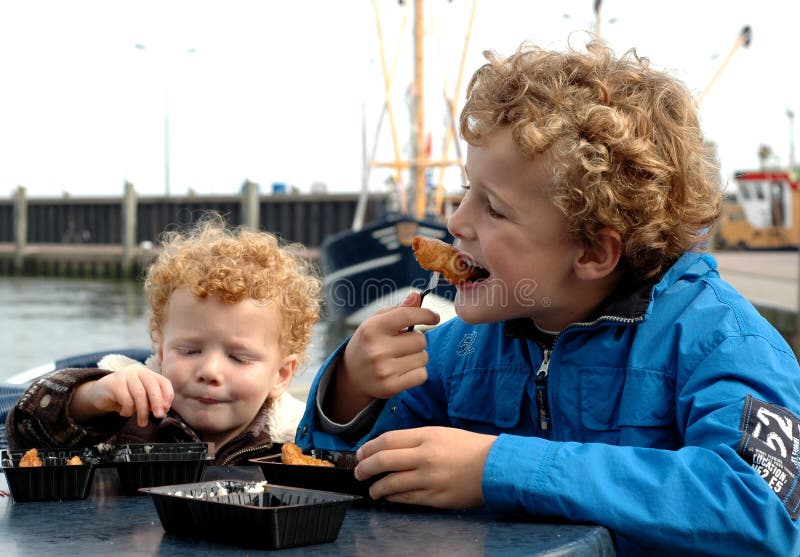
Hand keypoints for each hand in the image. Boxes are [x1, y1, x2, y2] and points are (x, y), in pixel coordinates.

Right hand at [70, 362, 173, 426]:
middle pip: (152, 386)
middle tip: (159, 416)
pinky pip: (126, 400)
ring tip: (142, 422)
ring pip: (139, 394)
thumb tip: (164, 408)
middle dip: (157, 402)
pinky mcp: (114, 382)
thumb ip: (151, 401)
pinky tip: (124, 413)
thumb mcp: (140, 398)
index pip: (163, 382)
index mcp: (147, 373)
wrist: (99, 394)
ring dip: (142, 411)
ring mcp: (125, 374)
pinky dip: (128, 411)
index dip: (167, 395)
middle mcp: (137, 370)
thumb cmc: (124, 397)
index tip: (166, 409)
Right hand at [330, 292, 439, 420]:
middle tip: (403, 344)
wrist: (352, 374)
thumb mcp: (377, 322)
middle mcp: (376, 349)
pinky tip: (403, 370)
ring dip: (417, 356)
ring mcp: (383, 370)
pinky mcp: (390, 387)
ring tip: (401, 357)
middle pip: (420, 340)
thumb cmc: (369, 342)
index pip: (407, 315)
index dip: (426, 314)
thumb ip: (399, 309)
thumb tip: (416, 296)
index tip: (434, 317)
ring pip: (423, 358)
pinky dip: (417, 372)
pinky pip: (422, 375)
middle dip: (416, 340)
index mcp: (372, 328)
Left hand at [354, 426, 496, 507]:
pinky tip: (389, 497)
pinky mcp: (436, 497)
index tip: (360, 454)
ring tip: (372, 489)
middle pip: (384, 461)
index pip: (388, 440)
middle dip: (365, 468)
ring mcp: (430, 478)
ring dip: (377, 487)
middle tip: (358, 472)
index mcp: (427, 436)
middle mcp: (426, 456)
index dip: (369, 448)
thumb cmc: (470, 448)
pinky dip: (394, 498)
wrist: (497, 466)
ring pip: (392, 484)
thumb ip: (416, 440)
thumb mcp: (442, 433)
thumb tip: (389, 449)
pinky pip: (407, 499)